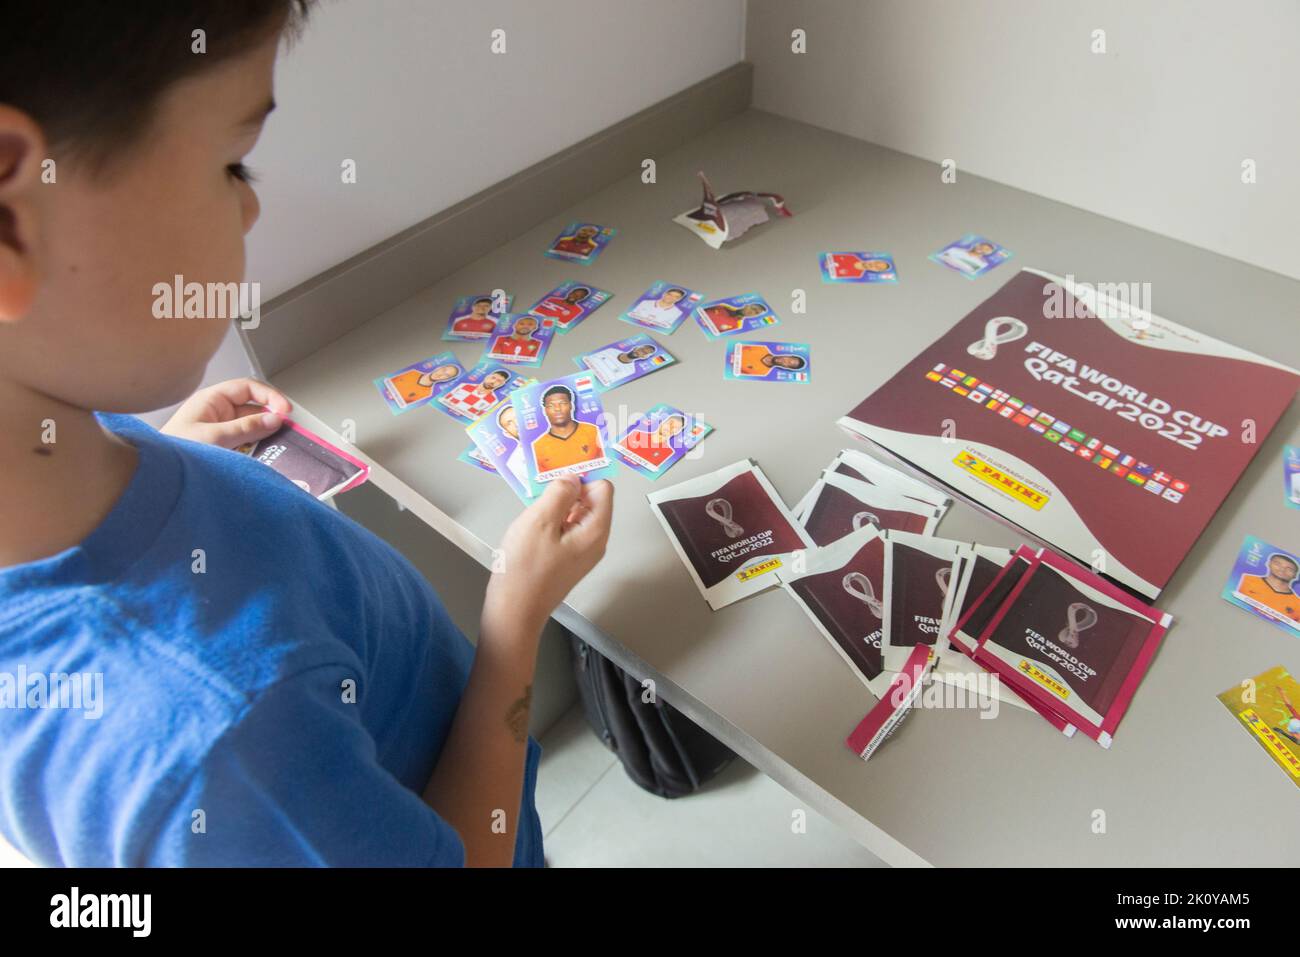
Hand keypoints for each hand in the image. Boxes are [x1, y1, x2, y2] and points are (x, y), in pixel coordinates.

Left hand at [161, 378, 292, 448]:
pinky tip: (263, 455)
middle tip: (286, 429)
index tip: (285, 410)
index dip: (269, 396)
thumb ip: (246, 428)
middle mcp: (218, 412)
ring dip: (264, 435)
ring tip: (277, 444)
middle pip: (253, 408)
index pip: (248, 388)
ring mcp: (220, 429)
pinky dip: (257, 448)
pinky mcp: (223, 446)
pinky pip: (246, 443)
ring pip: (252, 427)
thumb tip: (274, 419)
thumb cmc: (173, 450)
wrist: (155, 474)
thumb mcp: (214, 437)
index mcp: (212, 400)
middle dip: (270, 418)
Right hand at [482, 476, 612, 640]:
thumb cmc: (525, 568)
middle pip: (590, 500)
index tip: (556, 478)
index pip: (603, 487)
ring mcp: (582, 552)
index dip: (581, 477)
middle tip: (539, 496)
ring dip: (555, 508)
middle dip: (566, 492)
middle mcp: (596, 541)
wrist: (513, 611)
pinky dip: (551, 523)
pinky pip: (566, 530)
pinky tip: (531, 531)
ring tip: (532, 517)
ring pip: (575, 515)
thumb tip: (572, 477)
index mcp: (596, 530)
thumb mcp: (540, 521)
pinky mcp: (568, 560)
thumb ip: (560, 493)